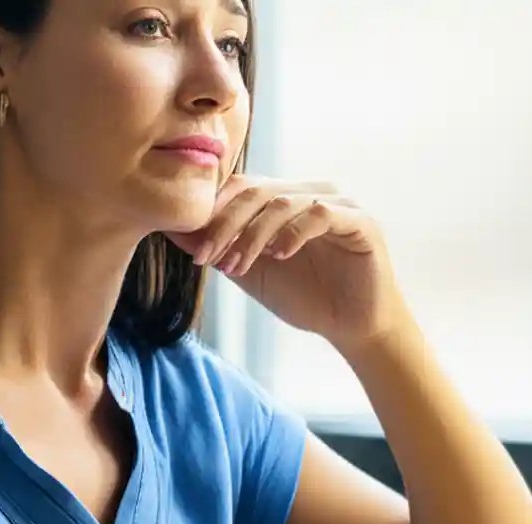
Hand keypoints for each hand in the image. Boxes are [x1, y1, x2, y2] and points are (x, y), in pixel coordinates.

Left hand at [166, 175, 409, 352]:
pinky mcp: (359, 221)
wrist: (353, 327)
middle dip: (225, 224)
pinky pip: (320, 213)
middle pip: (256, 190)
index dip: (213, 213)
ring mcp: (337, 203)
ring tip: (238, 266)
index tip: (195, 251)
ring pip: (282, 202)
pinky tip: (279, 257)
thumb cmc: (305, 298)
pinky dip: (292, 233)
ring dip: (252, 235)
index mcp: (284, 199)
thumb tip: (172, 228)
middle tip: (207, 257)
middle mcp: (310, 192)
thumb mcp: (250, 272)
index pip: (241, 187)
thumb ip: (220, 247)